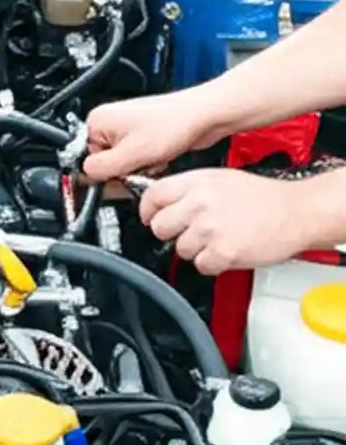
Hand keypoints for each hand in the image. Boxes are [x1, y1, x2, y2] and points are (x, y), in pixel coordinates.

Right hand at [83, 91, 218, 181]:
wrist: (203, 116)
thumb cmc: (172, 124)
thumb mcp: (130, 155)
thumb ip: (101, 168)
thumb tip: (86, 175)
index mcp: (97, 120)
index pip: (87, 158)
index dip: (107, 169)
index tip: (123, 170)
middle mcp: (110, 121)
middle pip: (106, 161)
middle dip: (126, 168)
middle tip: (143, 163)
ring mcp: (127, 127)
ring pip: (124, 161)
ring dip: (140, 166)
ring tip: (155, 156)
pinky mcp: (143, 134)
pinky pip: (138, 157)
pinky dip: (149, 161)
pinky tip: (160, 155)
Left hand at [139, 169, 310, 274]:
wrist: (297, 211)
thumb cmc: (262, 196)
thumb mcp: (218, 178)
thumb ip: (188, 189)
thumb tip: (161, 201)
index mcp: (196, 182)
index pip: (152, 196)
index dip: (148, 210)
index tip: (151, 217)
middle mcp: (199, 203)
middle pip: (159, 227)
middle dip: (172, 233)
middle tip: (190, 232)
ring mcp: (210, 228)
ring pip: (180, 249)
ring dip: (196, 250)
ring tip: (217, 239)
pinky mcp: (223, 251)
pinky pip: (201, 265)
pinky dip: (212, 263)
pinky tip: (226, 250)